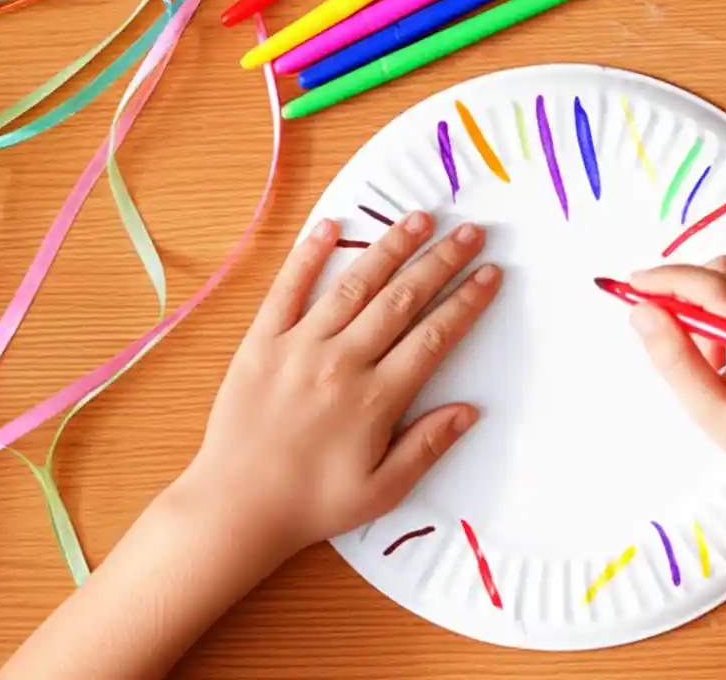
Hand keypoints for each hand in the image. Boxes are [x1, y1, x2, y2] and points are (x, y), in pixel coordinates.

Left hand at [185, 211, 500, 564]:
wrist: (237, 506)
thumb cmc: (312, 504)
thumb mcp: (382, 491)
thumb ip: (427, 447)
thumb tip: (468, 410)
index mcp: (375, 399)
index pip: (433, 337)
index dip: (466, 302)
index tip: (489, 275)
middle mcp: (341, 363)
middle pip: (402, 300)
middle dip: (441, 262)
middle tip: (470, 232)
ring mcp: (299, 347)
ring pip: (354, 286)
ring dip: (390, 248)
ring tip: (420, 219)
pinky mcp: (261, 343)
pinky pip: (287, 290)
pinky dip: (308, 256)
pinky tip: (330, 226)